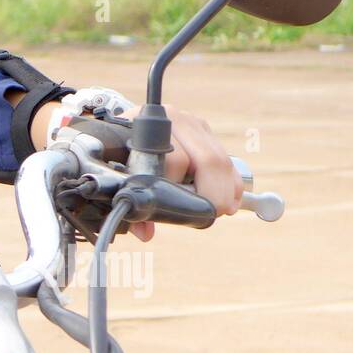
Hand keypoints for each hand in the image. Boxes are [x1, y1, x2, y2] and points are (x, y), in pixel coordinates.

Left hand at [120, 103, 244, 241]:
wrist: (125, 127)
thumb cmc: (120, 153)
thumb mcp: (119, 172)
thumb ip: (132, 203)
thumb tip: (145, 233)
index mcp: (148, 126)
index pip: (173, 159)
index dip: (178, 186)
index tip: (177, 207)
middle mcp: (175, 119)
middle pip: (207, 159)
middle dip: (212, 193)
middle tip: (209, 213)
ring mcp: (193, 124)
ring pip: (221, 159)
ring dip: (225, 190)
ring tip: (219, 210)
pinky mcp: (207, 133)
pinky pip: (228, 160)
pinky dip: (233, 183)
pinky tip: (230, 201)